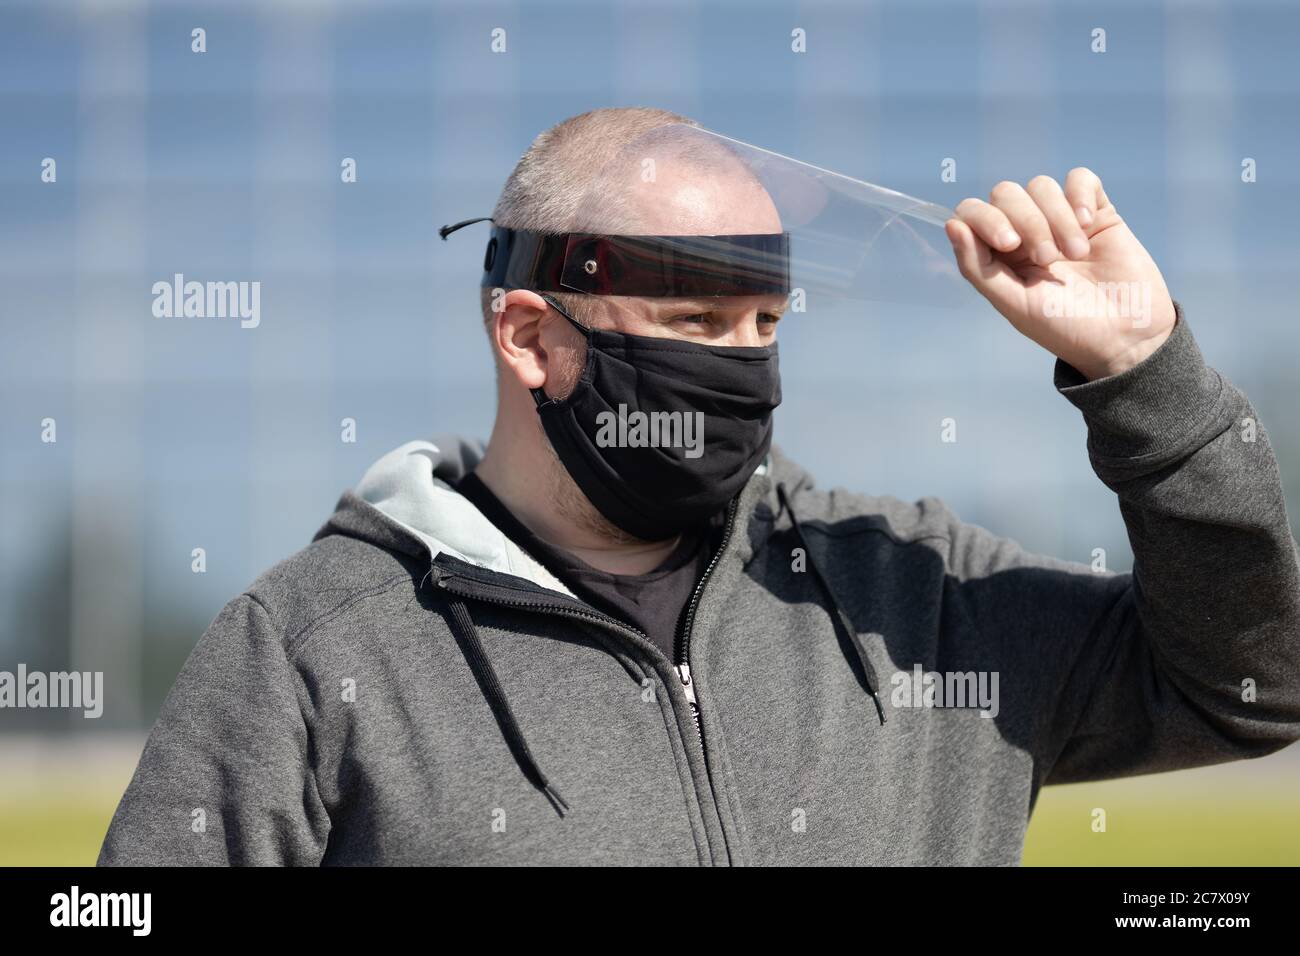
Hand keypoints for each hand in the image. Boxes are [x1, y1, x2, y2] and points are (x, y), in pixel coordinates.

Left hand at [946, 169, 1175, 380]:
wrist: (1125, 336)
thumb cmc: (1065, 327)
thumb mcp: (1015, 305)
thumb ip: (978, 267)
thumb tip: (952, 225)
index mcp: (998, 256)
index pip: (972, 213)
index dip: (985, 219)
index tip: (1009, 245)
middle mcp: (1024, 233)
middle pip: (1006, 194)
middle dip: (1027, 222)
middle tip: (1049, 259)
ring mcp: (1060, 220)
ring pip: (1041, 186)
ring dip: (1058, 219)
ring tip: (1077, 255)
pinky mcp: (1097, 212)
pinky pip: (1080, 179)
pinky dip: (1080, 195)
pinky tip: (1088, 224)